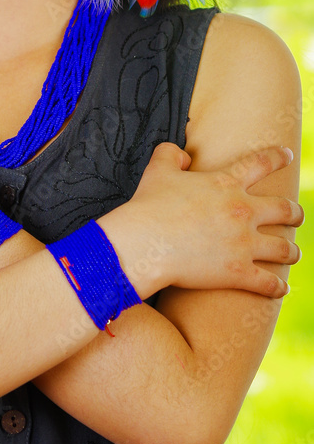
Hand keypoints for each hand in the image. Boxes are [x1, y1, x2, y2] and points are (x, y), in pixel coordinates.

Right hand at [99, 143, 302, 299]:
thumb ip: (172, 154)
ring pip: (284, 249)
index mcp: (226, 183)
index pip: (259, 164)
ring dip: (292, 252)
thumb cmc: (148, 205)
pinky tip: (282, 289)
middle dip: (296, 213)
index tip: (287, 156)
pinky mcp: (238, 273)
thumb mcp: (158, 169)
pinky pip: (269, 283)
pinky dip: (278, 287)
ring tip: (293, 254)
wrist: (144, 242)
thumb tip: (185, 157)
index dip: (277, 158)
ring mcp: (243, 244)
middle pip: (284, 210)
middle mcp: (242, 211)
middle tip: (298, 216)